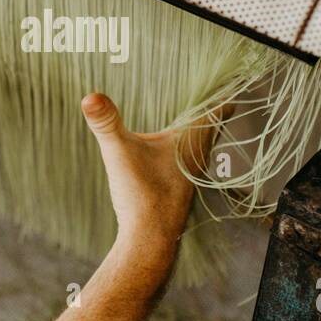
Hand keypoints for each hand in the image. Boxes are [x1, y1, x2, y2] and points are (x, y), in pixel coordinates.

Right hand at [81, 93, 216, 247]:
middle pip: (214, 127)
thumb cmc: (142, 195)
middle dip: (215, 110)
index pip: (218, 110)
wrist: (149, 239)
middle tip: (215, 95)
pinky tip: (172, 155)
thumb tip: (90, 97)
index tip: (230, 81)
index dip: (225, 94)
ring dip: (202, 132)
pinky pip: (189, 163)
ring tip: (196, 120)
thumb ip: (106, 123)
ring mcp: (191, 175)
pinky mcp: (179, 189)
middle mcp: (197, 156)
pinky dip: (187, 152)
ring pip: (203, 147)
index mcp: (191, 140)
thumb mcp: (119, 152)